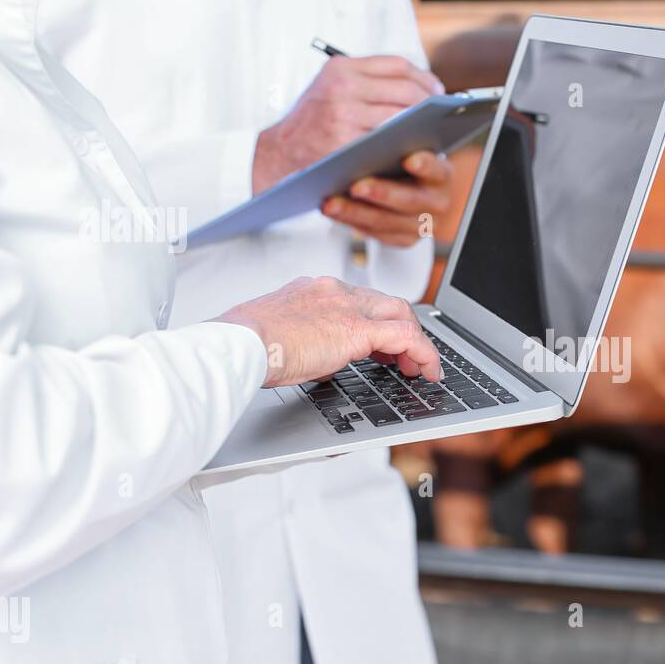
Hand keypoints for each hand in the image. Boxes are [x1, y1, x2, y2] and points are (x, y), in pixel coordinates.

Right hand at [214, 276, 441, 387]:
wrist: (237, 344)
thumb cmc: (246, 346)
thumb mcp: (282, 341)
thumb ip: (308, 347)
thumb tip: (323, 365)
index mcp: (315, 291)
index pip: (361, 300)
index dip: (380, 323)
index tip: (385, 346)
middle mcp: (334, 291)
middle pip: (388, 302)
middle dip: (404, 330)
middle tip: (408, 359)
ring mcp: (347, 306)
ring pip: (401, 313)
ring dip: (416, 343)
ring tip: (420, 369)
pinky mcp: (356, 329)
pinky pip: (405, 336)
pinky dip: (423, 354)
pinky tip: (427, 372)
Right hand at [251, 55, 443, 193]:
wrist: (279, 152)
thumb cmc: (312, 122)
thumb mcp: (331, 88)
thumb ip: (366, 82)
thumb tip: (418, 86)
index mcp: (341, 68)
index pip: (396, 64)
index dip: (423, 77)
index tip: (436, 90)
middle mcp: (342, 87)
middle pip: (405, 89)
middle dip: (428, 102)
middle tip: (439, 114)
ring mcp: (343, 115)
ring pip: (400, 115)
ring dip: (420, 124)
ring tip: (430, 130)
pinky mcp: (344, 142)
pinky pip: (387, 140)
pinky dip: (404, 143)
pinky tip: (413, 146)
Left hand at [322, 150, 453, 247]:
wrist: (411, 188)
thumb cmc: (404, 162)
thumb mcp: (405, 147)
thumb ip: (396, 142)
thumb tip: (375, 134)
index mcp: (441, 175)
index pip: (436, 169)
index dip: (425, 166)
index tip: (409, 159)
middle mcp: (436, 203)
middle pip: (408, 200)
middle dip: (381, 193)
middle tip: (355, 186)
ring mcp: (420, 225)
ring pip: (386, 222)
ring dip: (355, 213)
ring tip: (330, 203)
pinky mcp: (403, 239)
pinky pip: (376, 234)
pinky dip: (352, 223)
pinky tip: (334, 212)